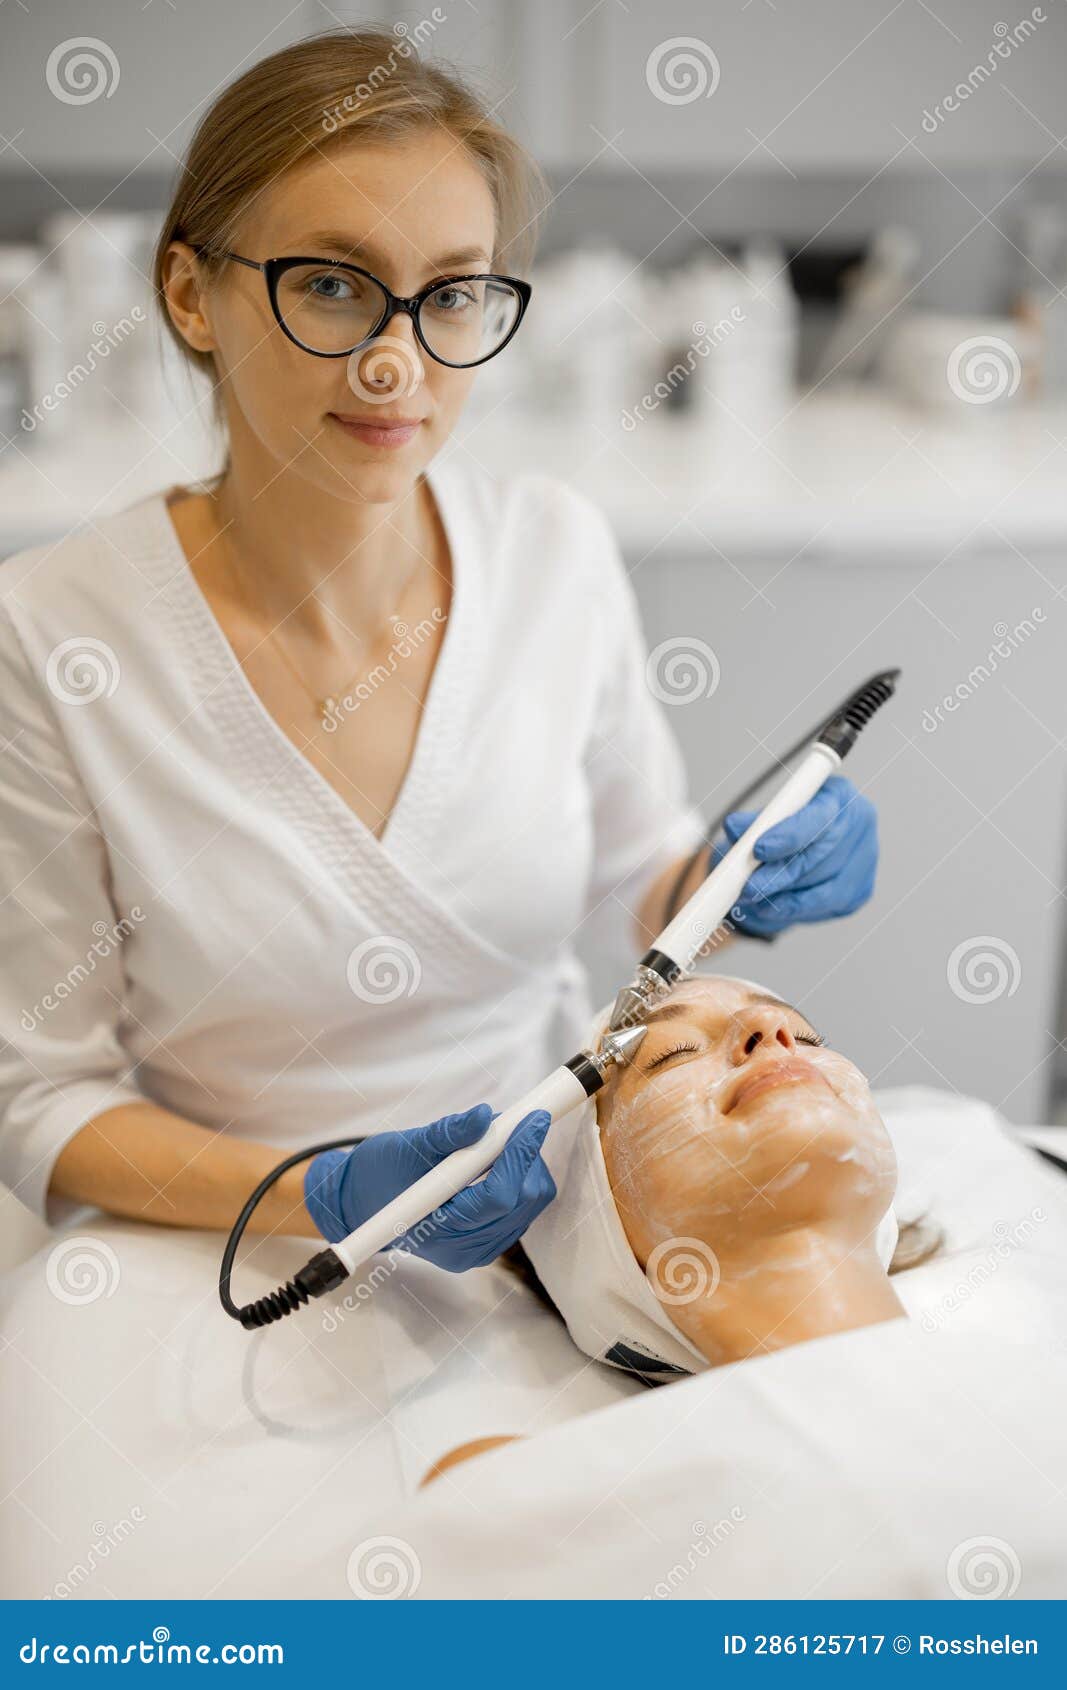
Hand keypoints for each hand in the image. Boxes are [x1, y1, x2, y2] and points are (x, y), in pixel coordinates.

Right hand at [303, 1104, 555, 1270]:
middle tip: (515, 1122)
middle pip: (522, 1200)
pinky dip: (519, 1177)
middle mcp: (466, 1249)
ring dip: (525, 1165)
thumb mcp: (406, 1148)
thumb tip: (484, 1115)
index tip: (532, 1118)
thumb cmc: (380, 1174)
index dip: (519, 1154)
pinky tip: (494, 1161)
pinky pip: (523, 1207)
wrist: (366, 1204)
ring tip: (495, 1141)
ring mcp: (480, 1248)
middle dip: (526, 1156)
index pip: (498, 1196)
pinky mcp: (489, 1240)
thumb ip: (447, 1133)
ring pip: (530, 1203)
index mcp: (441, 1231)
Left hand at [713, 775, 877, 937]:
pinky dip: (794, 908)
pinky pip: (825, 906)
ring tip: (751, 898)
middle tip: (747, 887)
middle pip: (819, 855)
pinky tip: (771, 908)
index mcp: (838, 794)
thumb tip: (735, 826)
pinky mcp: (860, 890)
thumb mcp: (765, 818)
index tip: (758, 849)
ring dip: (782, 896)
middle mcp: (859, 824)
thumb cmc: (786, 824)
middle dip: (779, 874)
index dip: (789, 834)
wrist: (805, 847)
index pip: (818, 816)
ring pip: (822, 887)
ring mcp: (865, 860)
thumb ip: (752, 822)